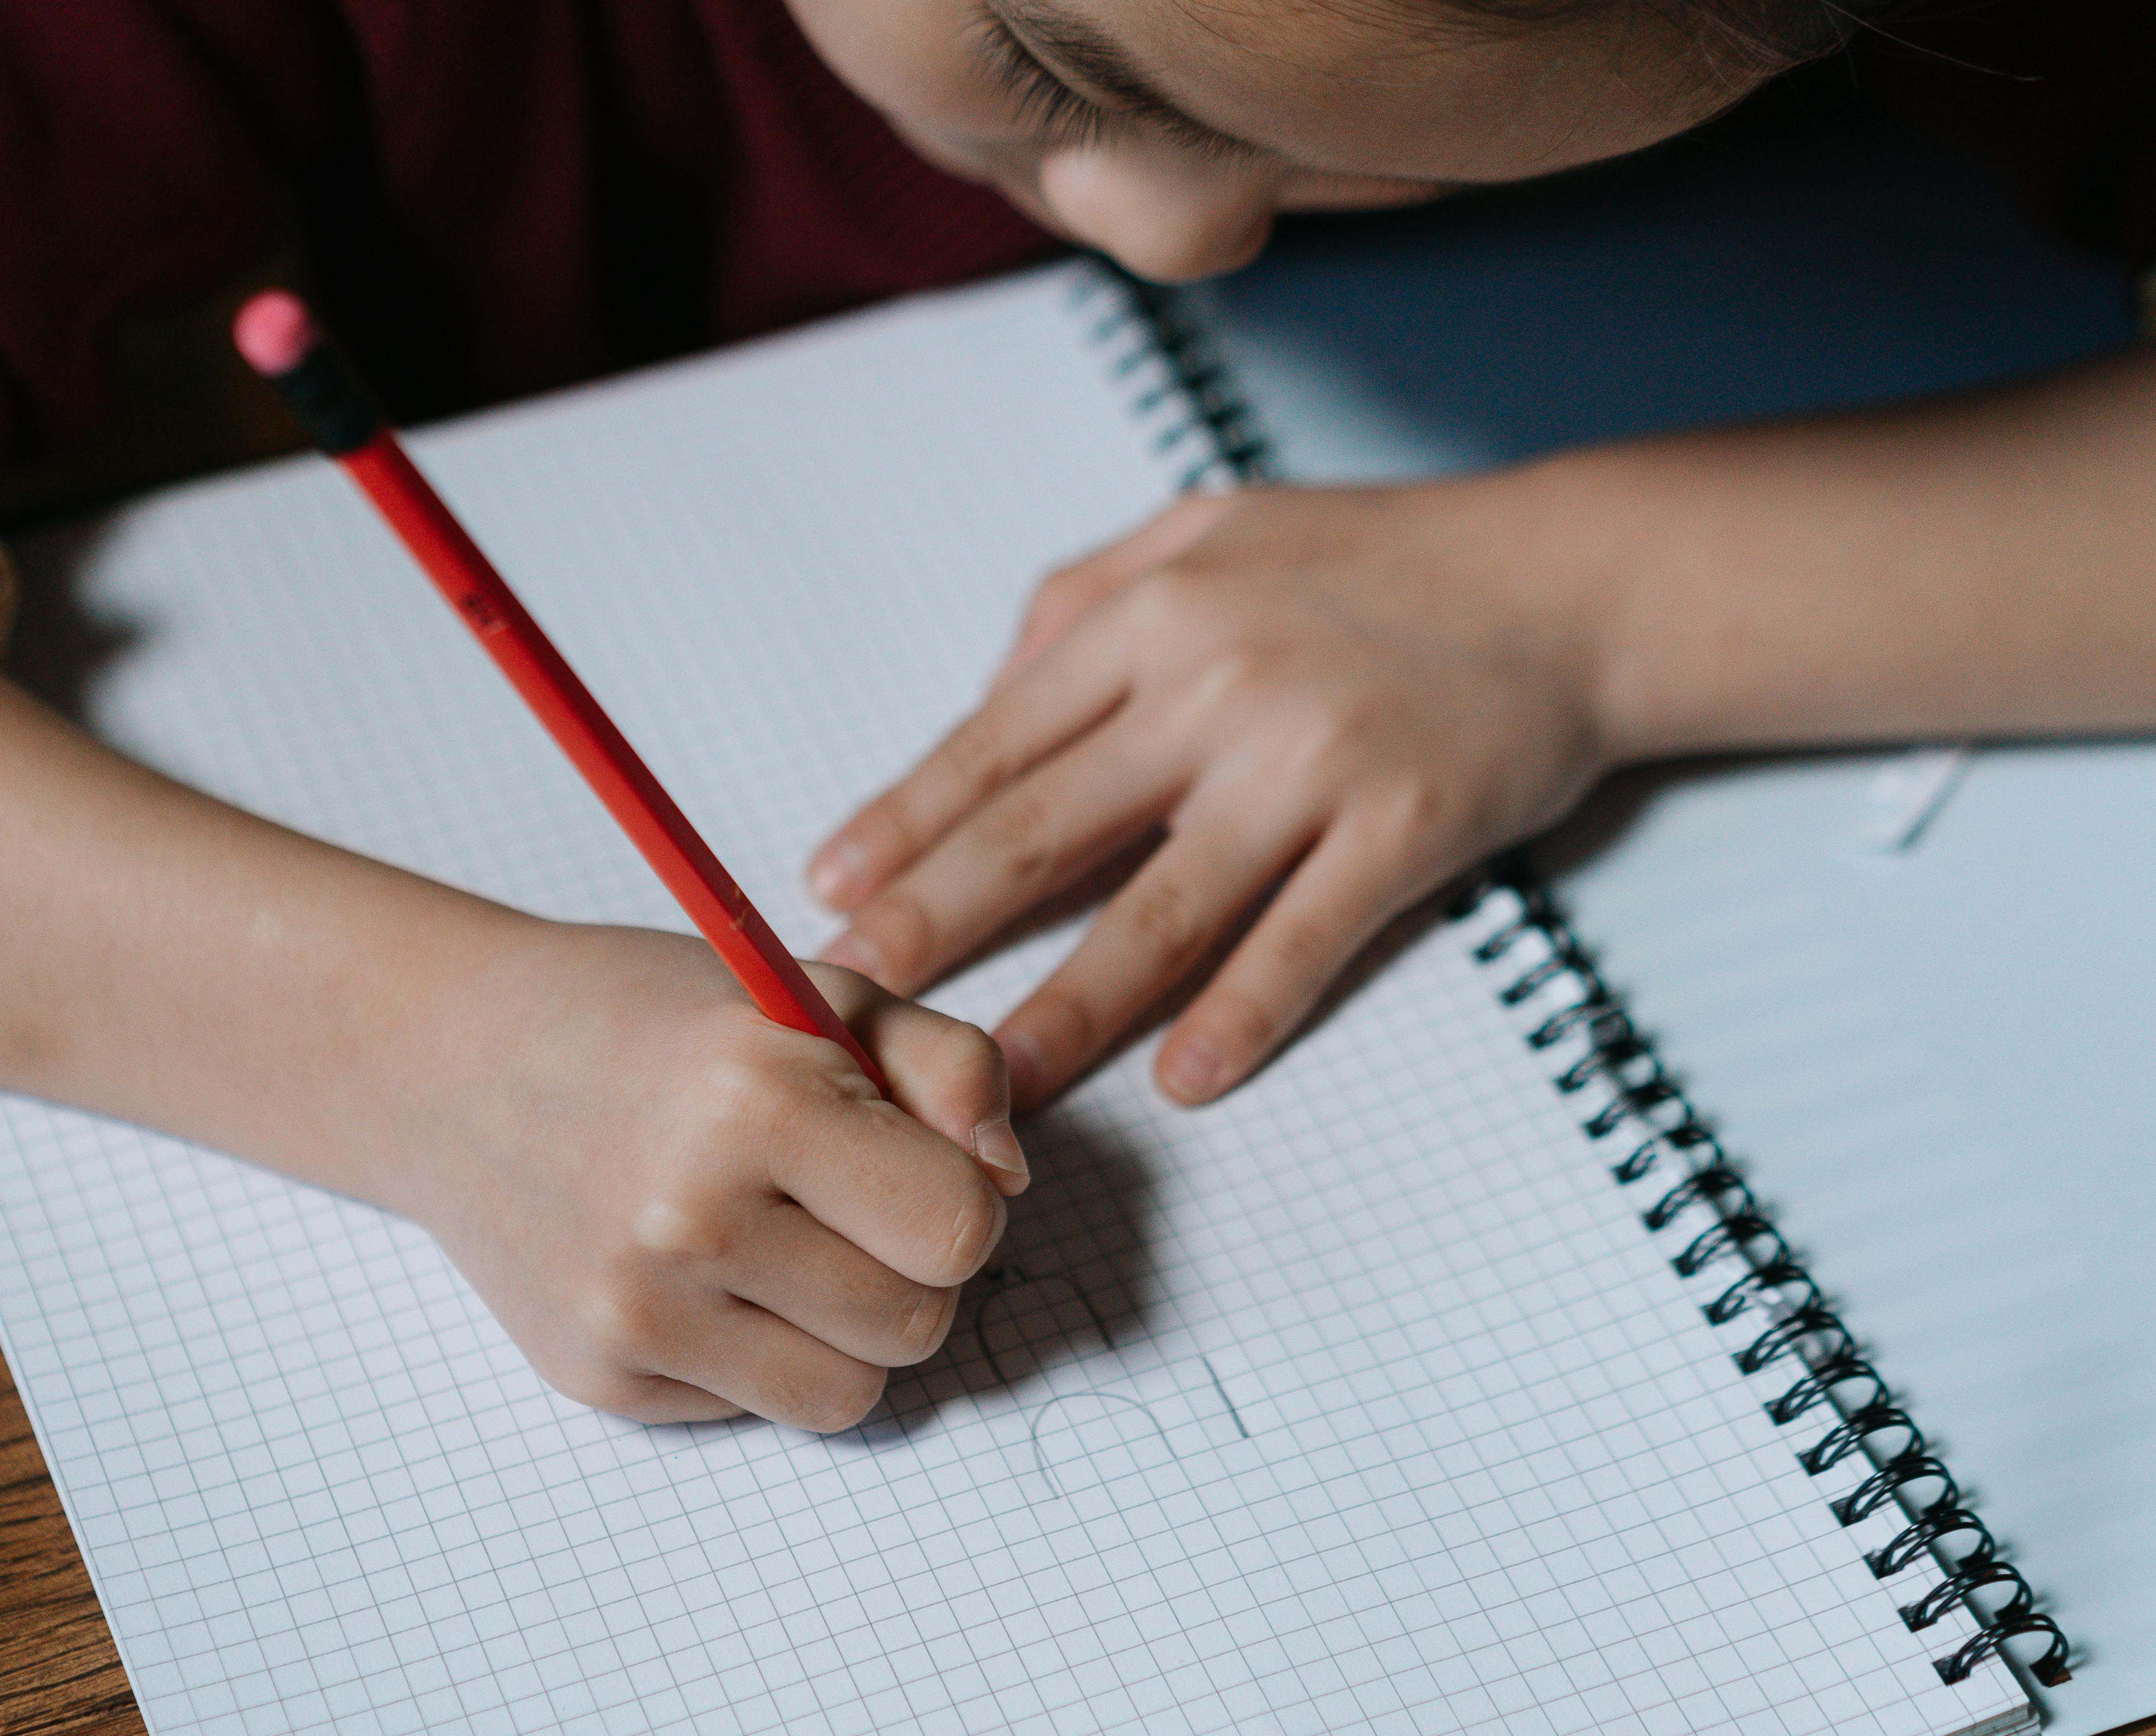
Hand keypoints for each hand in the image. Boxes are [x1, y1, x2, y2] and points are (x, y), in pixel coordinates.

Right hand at [399, 918, 1022, 1432]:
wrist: (453, 1063)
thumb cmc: (652, 1021)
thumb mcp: (814, 994)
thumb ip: (949, 1070)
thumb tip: (1008, 1182)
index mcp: (754, 1096)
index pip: (961, 1228)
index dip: (957, 1193)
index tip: (902, 1156)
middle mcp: (687, 1213)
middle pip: (917, 1324)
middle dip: (905, 1266)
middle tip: (836, 1199)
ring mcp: (634, 1310)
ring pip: (850, 1393)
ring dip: (843, 1327)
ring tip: (779, 1241)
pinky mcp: (599, 1377)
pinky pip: (758, 1410)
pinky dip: (756, 1352)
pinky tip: (699, 1272)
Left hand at [807, 481, 1613, 1109]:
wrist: (1571, 578)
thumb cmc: (1375, 558)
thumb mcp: (1207, 526)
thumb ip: (1081, 599)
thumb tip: (988, 698)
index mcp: (1152, 614)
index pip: (996, 740)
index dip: (904, 822)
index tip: (830, 888)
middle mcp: (1216, 686)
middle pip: (1045, 830)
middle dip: (935, 919)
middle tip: (856, 991)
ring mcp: (1312, 762)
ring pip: (1160, 909)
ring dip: (1067, 1006)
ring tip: (993, 1079)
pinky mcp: (1405, 828)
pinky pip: (1304, 940)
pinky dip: (1244, 1014)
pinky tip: (1184, 1079)